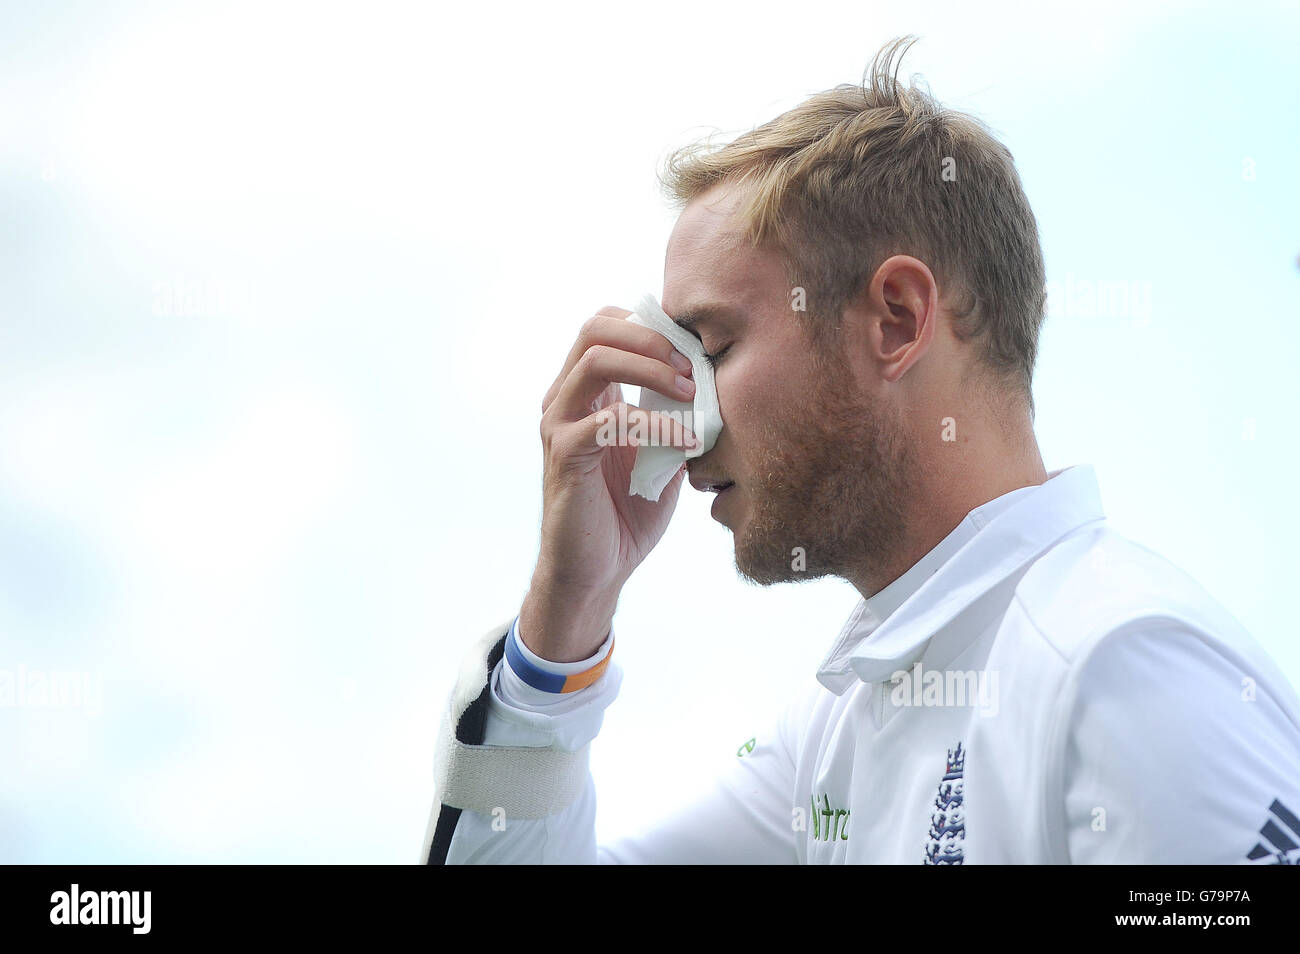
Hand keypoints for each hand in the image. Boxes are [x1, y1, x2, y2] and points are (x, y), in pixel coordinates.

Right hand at [520, 306, 698, 661]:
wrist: (597, 569)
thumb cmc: (628, 511)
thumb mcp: (662, 450)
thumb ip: (675, 413)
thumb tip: (718, 380)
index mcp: (585, 391)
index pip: (607, 324)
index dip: (652, 325)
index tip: (695, 349)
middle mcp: (564, 398)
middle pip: (595, 327)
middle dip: (650, 337)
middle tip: (690, 365)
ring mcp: (559, 424)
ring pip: (594, 360)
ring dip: (649, 368)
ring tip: (689, 393)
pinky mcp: (564, 455)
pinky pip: (607, 420)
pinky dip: (653, 423)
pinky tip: (685, 441)